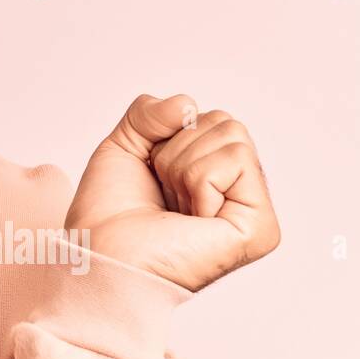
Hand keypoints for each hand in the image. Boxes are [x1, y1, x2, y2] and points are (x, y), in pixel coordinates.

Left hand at [64, 94, 280, 291]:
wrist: (99, 254)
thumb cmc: (108, 214)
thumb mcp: (123, 144)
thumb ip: (150, 112)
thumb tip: (187, 104)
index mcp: (213, 175)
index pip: (209, 116)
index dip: (167, 136)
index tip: (152, 176)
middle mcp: (237, 192)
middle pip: (225, 122)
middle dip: (177, 150)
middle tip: (163, 193)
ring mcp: (252, 211)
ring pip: (232, 136)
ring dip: (184, 167)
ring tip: (175, 206)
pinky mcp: (260, 228)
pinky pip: (236, 159)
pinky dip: (199, 180)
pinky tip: (190, 216)